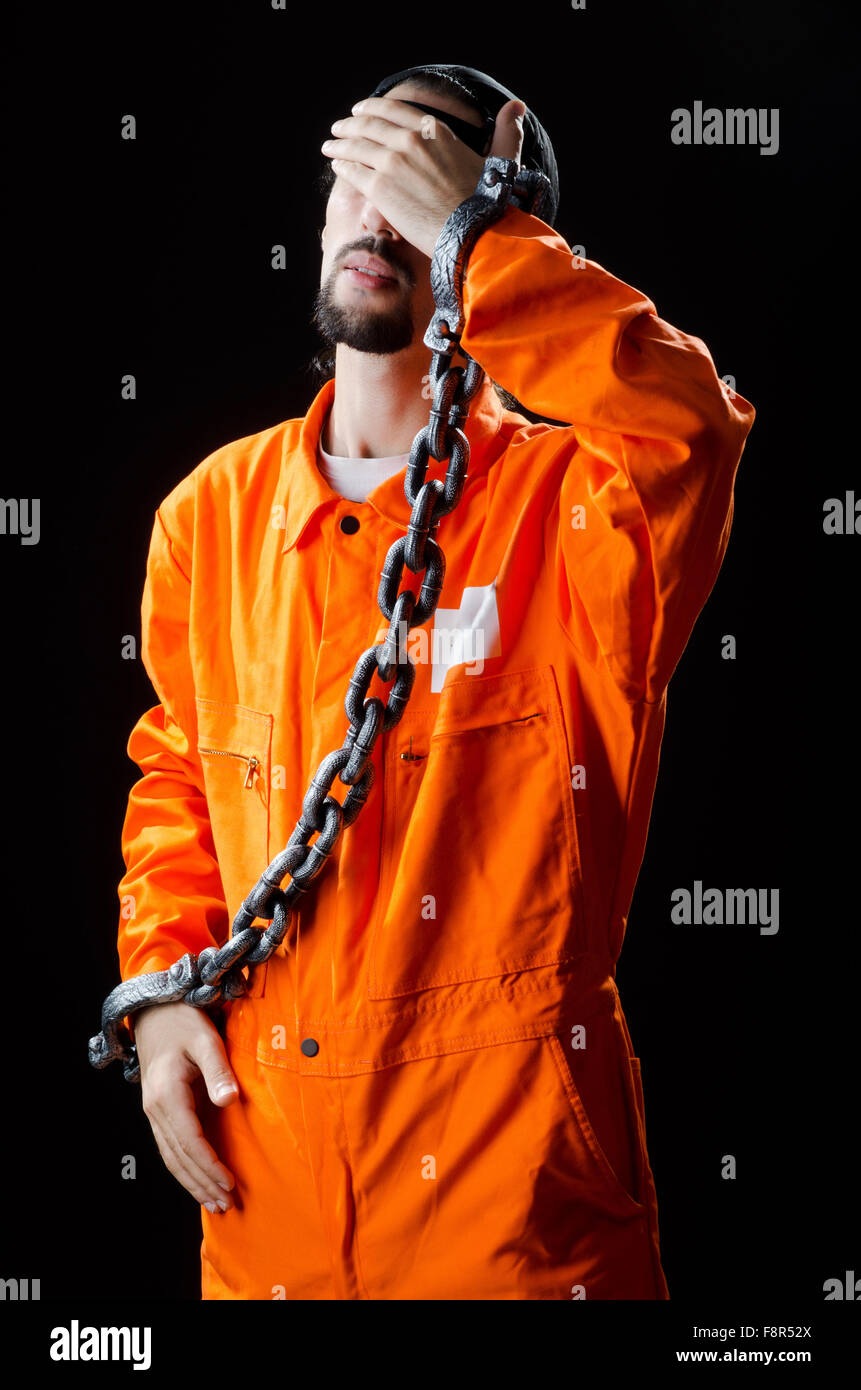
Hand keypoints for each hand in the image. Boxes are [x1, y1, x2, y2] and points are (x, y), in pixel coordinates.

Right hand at [135, 1001, 238, 1213]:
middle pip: (179, 1157)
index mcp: (167, 1095)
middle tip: (225, 1205)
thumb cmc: (183, 1021)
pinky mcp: (157, 1110)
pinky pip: (169, 1147)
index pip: (190, 1141)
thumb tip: (230, 1100)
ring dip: (191, 1182)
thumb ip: (218, 1069)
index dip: (210, 1166)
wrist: (154, 1010)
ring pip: (171, 1157)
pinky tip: (196, 1178)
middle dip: (202, 1184)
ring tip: (213, 1203)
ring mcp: (153, 1111)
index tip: (229, 1184)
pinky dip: (183, 1167)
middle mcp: (155, 1109)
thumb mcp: (205, 1038)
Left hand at [321, 95, 526, 256]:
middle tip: (339, 127)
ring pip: (356, 145)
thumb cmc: (487, 203)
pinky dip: (341, 165)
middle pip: (370, 124)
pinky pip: (352, 170)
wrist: (472, 233)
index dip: (373, 108)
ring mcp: (392, 162)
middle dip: (350, 124)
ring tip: (330, 145)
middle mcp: (411, 140)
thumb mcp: (500, 160)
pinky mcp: (379, 187)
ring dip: (339, 143)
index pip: (395, 111)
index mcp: (436, 131)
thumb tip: (517, 106)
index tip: (361, 110)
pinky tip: (336, 165)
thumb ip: (505, 132)